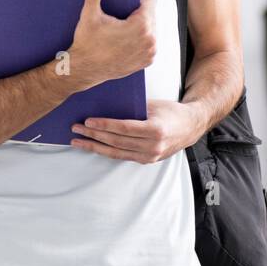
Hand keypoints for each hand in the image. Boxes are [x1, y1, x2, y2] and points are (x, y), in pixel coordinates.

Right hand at [64, 0, 156, 90]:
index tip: (128, 3)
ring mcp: (150, 52)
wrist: (84, 69)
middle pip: (152, 15)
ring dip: (142, 27)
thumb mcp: (90, 16)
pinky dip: (142, 41)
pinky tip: (128, 41)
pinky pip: (150, 43)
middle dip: (140, 14)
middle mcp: (150, 40)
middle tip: (122, 18)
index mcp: (141, 25)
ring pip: (152, 29)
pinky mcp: (147, 61)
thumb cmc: (87, 43)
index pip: (151, 1)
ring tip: (124, 29)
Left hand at [70, 98, 204, 163]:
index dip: (104, 125)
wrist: (190, 127)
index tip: (88, 121)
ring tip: (78, 141)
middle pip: (116, 141)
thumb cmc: (171, 112)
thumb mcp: (154, 105)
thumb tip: (106, 106)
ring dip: (94, 147)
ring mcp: (149, 156)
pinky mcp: (146, 160)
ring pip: (116, 153)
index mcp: (155, 129)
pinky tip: (94, 146)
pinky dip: (106, 151)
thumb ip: (132, 108)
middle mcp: (152, 146)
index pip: (123, 128)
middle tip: (76, 129)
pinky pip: (122, 156)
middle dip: (93, 136)